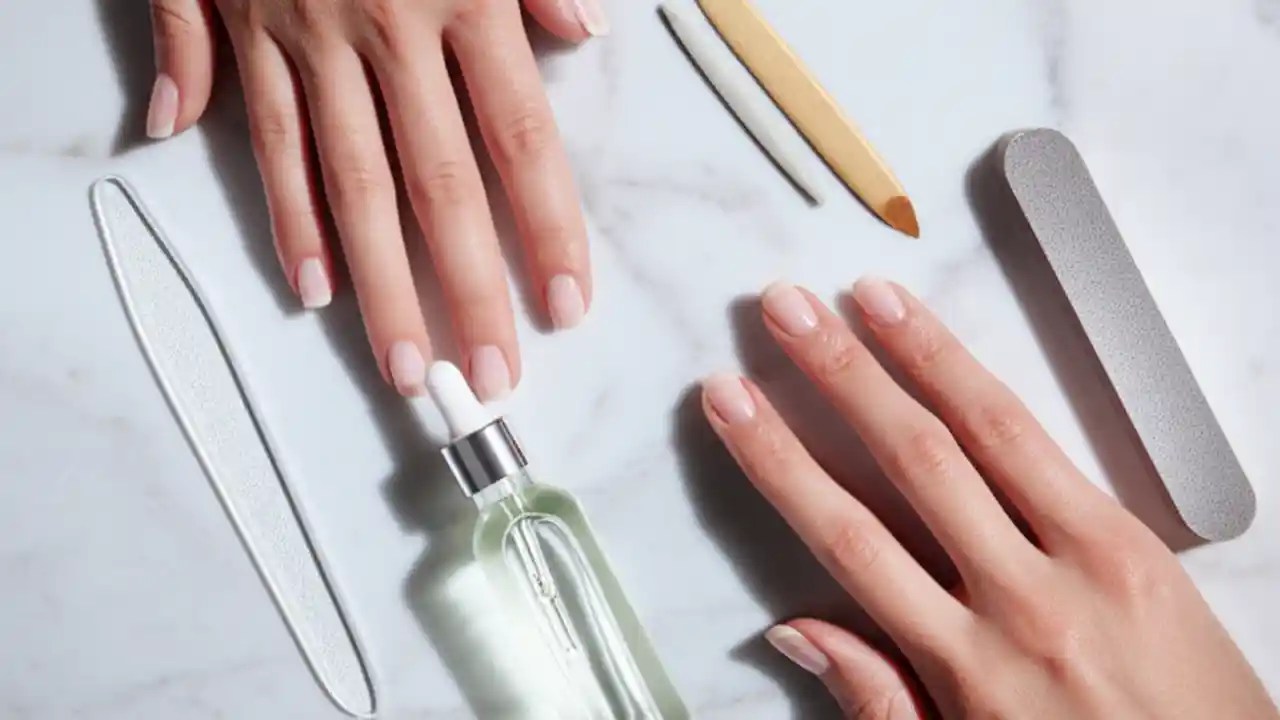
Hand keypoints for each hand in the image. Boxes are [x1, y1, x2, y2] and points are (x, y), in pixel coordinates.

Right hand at [146, 0, 605, 397]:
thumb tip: (586, 34)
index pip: (519, 138)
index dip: (546, 229)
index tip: (564, 305)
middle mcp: (387, 28)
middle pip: (435, 183)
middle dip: (466, 290)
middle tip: (489, 377)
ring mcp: (309, 38)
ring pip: (349, 181)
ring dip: (378, 282)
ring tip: (404, 363)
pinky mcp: (248, 35)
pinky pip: (268, 137)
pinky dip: (286, 213)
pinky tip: (313, 286)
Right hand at [702, 279, 1276, 718]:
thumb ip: (880, 698)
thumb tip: (797, 629)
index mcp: (967, 669)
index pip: (850, 540)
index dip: (780, 462)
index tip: (736, 405)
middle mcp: (1021, 605)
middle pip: (912, 462)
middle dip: (838, 376)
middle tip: (787, 311)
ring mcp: (1086, 564)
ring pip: (986, 435)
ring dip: (918, 354)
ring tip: (866, 297)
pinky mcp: (1137, 545)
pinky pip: (1052, 449)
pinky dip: (995, 388)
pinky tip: (953, 351)